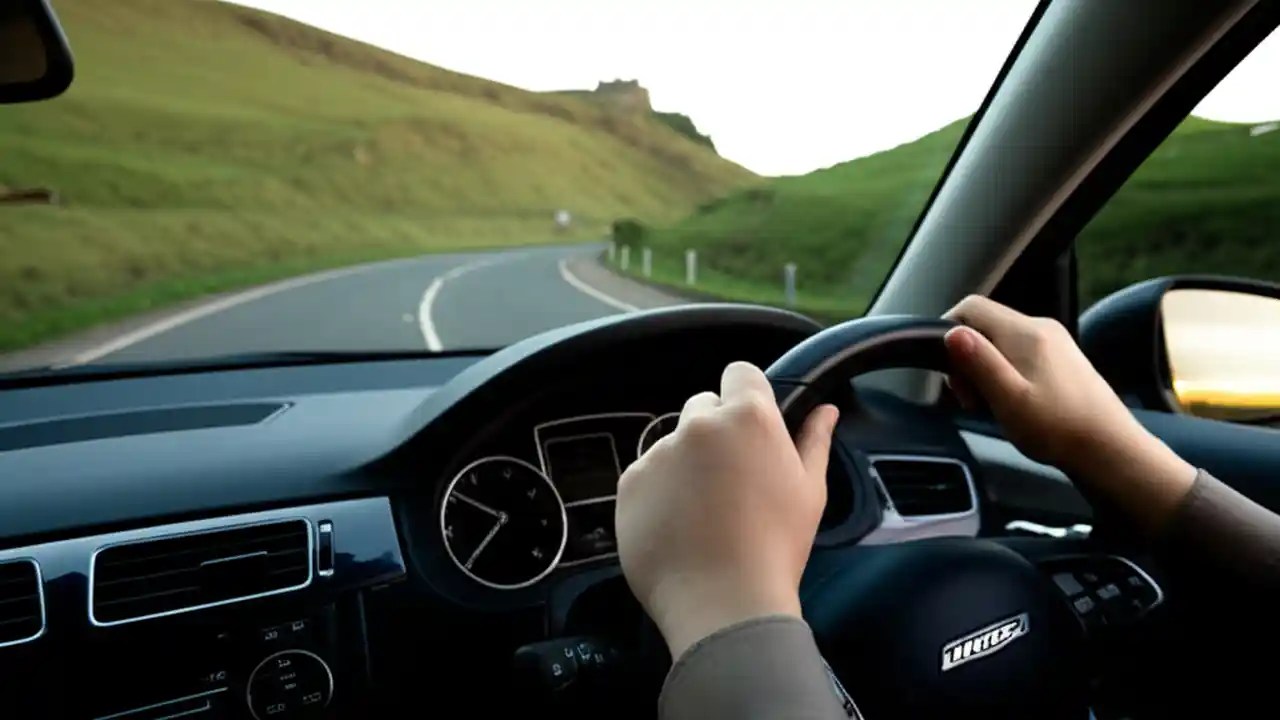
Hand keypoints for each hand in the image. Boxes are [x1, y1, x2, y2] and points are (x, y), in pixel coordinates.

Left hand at [616, 361, 838, 659]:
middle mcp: (696, 424)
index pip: (740, 373)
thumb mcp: (809, 492)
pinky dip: (659, 490)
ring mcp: (657, 453)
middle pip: (702, 407)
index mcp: (747, 417)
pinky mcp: (629, 484)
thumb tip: (826, 409)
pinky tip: (678, 525)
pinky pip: (646, 474)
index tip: (752, 428)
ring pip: (672, 443)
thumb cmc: (777, 546)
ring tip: (702, 511)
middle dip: (715, 430)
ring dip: (685, 462)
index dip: (747, 395)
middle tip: (731, 478)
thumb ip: (814, 441)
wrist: (724, 602)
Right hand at [943, 295, 1194, 530]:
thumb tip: (951, 332)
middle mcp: (1040, 328)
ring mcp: (1054, 343)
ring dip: (984, 370)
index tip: (945, 370)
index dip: (947, 331)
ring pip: (999, 342)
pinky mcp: (1061, 360)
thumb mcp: (1009, 399)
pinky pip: (1018, 355)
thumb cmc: (1058, 428)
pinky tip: (1011, 403)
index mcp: (1025, 332)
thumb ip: (979, 362)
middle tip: (970, 397)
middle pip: (984, 325)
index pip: (971, 307)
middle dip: (966, 358)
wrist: (1110, 448)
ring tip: (990, 404)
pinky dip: (1004, 374)